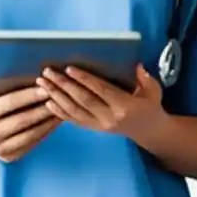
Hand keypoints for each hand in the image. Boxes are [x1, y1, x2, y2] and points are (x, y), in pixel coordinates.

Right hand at [0, 84, 59, 161]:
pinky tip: (56, 120)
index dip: (30, 95)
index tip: (47, 86)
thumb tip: (32, 77)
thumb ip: (1, 86)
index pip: (10, 102)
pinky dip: (46, 131)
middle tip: (61, 96)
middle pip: (24, 120)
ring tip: (64, 108)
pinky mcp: (9, 157)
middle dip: (45, 107)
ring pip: (31, 134)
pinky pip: (32, 143)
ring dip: (50, 121)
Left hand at [38, 64, 165, 139]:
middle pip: (83, 100)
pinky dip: (59, 112)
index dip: (84, 79)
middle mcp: (110, 118)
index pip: (101, 91)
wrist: (149, 131)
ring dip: (56, 96)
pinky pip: (74, 121)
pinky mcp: (94, 129)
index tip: (69, 68)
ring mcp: (100, 125)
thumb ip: (145, 78)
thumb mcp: (154, 91)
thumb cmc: (151, 106)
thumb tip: (136, 65)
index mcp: (125, 106)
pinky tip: (47, 102)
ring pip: (74, 111)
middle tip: (48, 72)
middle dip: (63, 85)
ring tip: (42, 83)